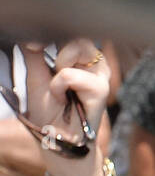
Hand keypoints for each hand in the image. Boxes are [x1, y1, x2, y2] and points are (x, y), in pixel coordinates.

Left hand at [21, 41, 109, 175]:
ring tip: (59, 88)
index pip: (73, 34)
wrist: (58, 142)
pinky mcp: (101, 91)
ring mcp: (101, 78)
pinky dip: (60, 84)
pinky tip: (63, 99)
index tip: (35, 46)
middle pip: (80, 36)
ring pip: (81, 47)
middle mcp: (95, 67)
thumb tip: (32, 34)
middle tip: (51, 71)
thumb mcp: (35, 78)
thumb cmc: (49, 115)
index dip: (53, 34)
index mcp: (82, 62)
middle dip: (59, 49)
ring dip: (60, 66)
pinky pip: (72, 74)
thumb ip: (35, 54)